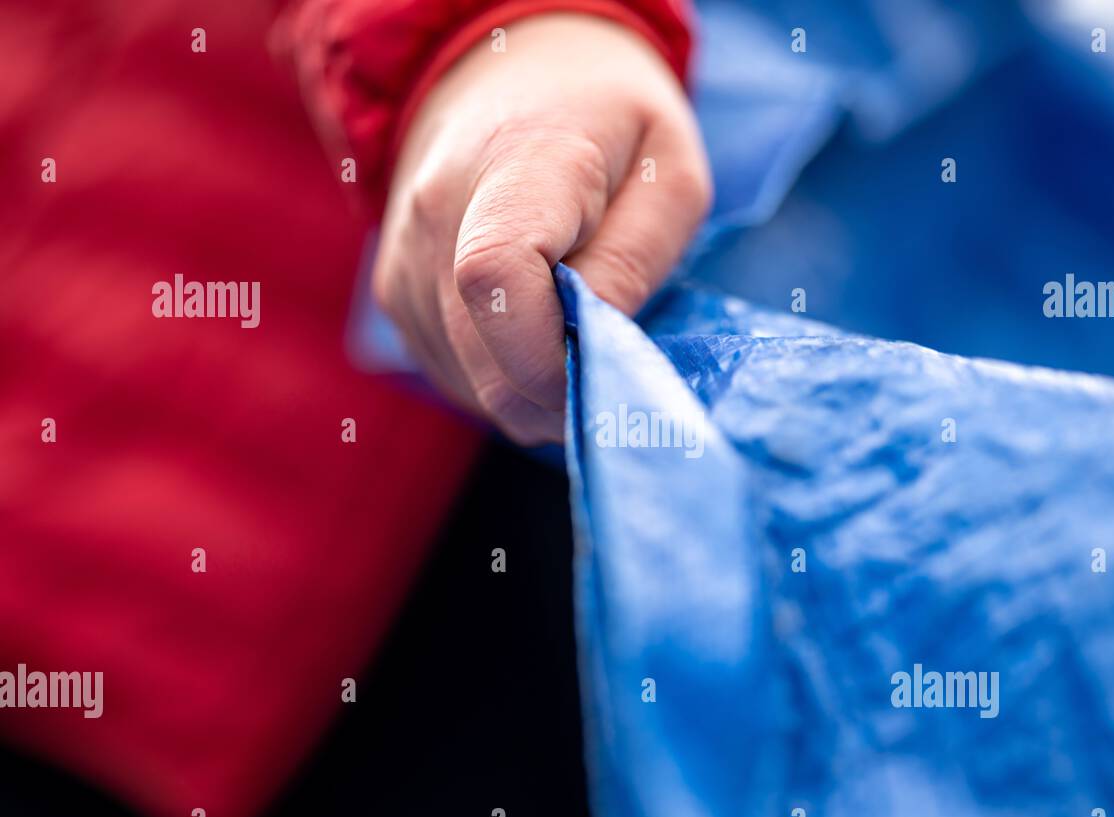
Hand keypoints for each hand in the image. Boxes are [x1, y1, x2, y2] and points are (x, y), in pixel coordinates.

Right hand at [373, 13, 711, 443]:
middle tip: (618, 372)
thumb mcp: (668, 172)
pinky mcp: (397, 299)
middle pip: (489, 366)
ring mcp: (405, 266)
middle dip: (565, 399)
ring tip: (581, 333)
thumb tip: (594, 346)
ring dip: (541, 394)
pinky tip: (542, 332)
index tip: (609, 364)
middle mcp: (436, 220)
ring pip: (477, 391)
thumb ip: (635, 259)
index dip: (553, 354)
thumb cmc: (610, 123)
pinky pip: (460, 380)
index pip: (496, 278)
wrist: (508, 71)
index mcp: (514, 170)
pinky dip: (510, 382)